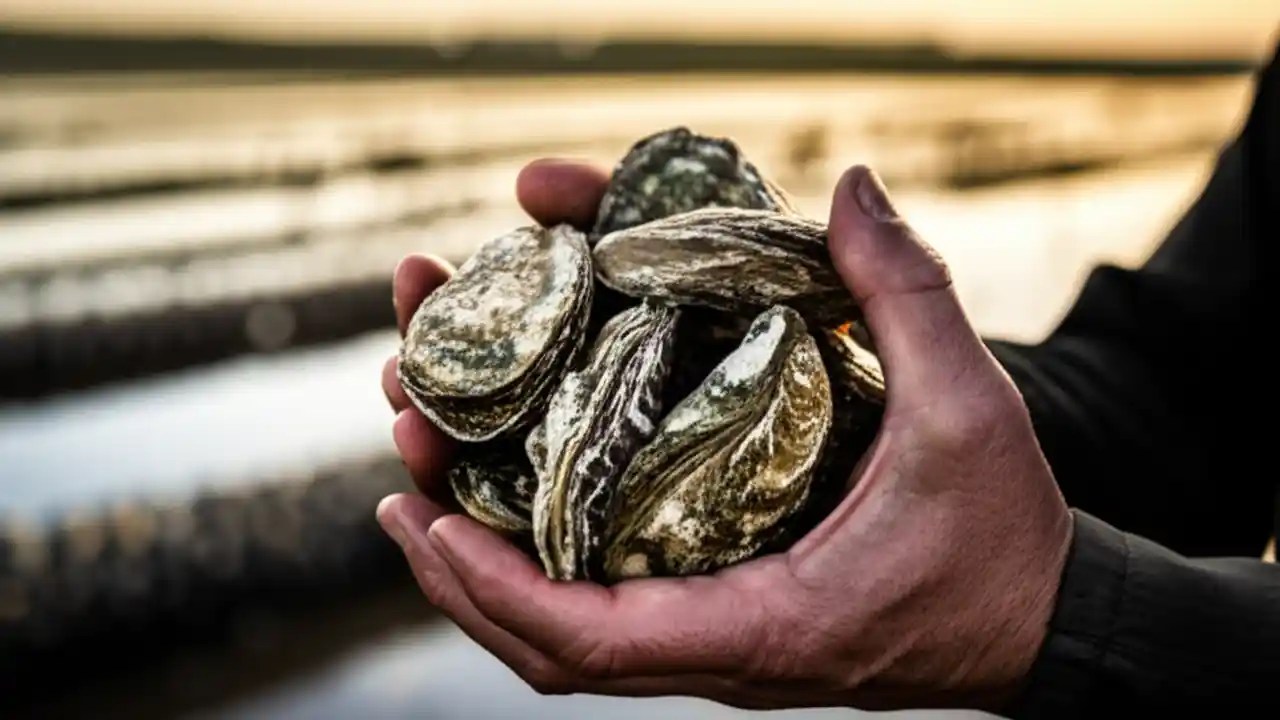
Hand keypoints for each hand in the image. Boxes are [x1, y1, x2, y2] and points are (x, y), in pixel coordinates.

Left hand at [377, 159, 1073, 712]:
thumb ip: (907, 297)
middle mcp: (717, 651)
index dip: (488, 585)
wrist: (1039, 622)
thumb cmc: (1002, 539)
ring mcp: (711, 644)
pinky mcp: (719, 622)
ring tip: (420, 466)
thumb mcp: (969, 412)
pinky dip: (533, 571)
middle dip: (451, 555)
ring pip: (559, 637)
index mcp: (762, 625)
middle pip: (542, 641)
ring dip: (478, 563)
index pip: (587, 643)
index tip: (421, 510)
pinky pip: (599, 617)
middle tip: (400, 442)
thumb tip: (849, 190)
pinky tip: (503, 498)